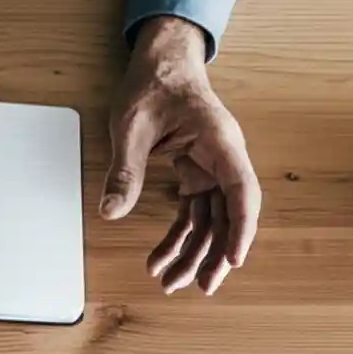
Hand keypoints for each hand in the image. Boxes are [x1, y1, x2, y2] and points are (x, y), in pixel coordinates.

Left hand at [100, 16, 261, 295]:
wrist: (160, 65)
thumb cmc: (152, 85)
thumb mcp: (130, 126)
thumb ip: (125, 169)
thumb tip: (110, 211)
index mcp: (220, 142)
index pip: (241, 190)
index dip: (241, 228)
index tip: (234, 260)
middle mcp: (224, 159)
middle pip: (230, 215)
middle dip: (216, 254)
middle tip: (202, 288)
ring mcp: (212, 169)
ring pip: (212, 220)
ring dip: (194, 253)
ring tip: (171, 283)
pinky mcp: (197, 176)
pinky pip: (194, 214)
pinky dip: (179, 238)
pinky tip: (161, 260)